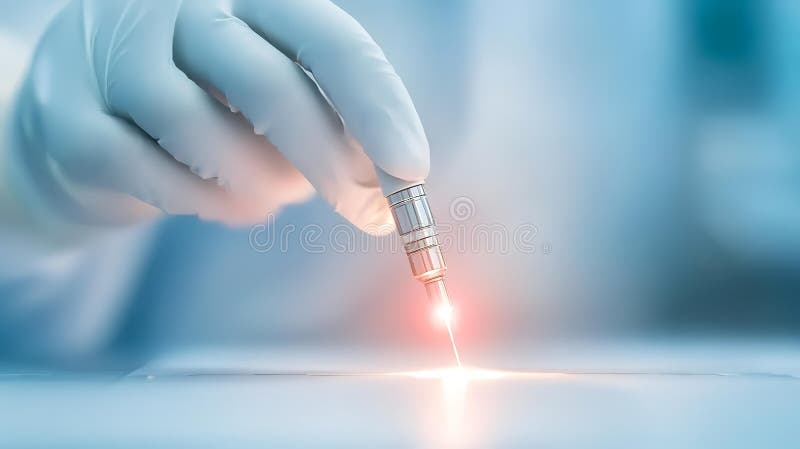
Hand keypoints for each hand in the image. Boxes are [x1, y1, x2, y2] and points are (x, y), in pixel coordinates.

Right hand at [8, 0, 428, 230]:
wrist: (83, 127)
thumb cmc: (205, 110)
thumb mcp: (272, 100)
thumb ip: (328, 123)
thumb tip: (392, 181)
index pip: (325, 38)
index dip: (375, 103)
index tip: (412, 168)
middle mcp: (176, 10)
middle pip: (270, 85)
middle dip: (330, 163)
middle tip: (368, 214)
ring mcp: (113, 57)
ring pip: (210, 139)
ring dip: (259, 189)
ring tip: (265, 195)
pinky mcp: (71, 120)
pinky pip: (157, 178)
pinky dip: (204, 204)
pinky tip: (213, 201)